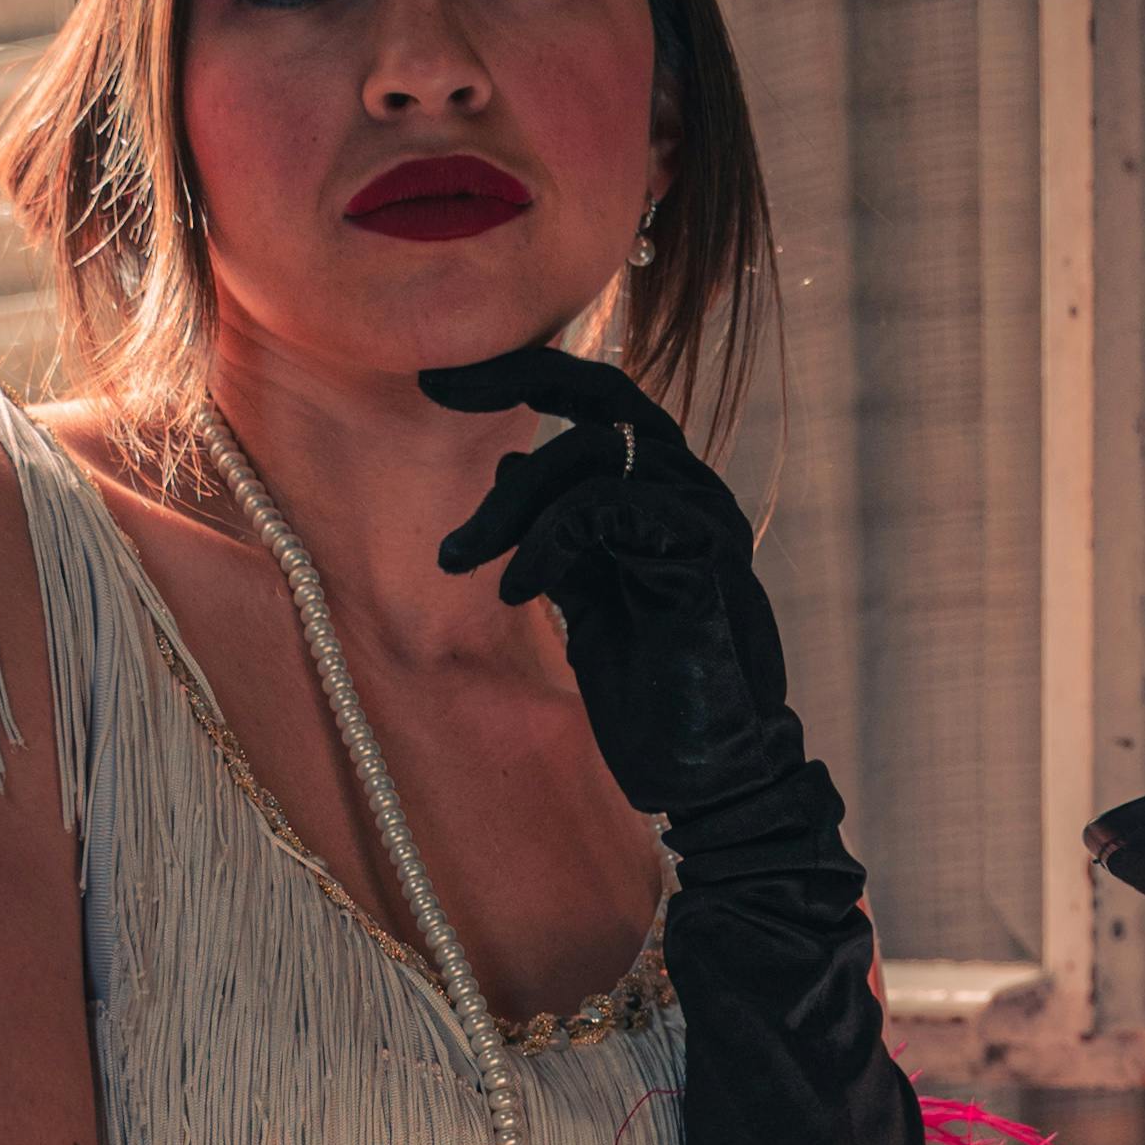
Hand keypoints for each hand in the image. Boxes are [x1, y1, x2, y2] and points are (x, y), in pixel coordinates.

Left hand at [421, 334, 784, 819]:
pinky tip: (515, 591)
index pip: (601, 399)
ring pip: (592, 452)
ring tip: (461, 560)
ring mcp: (705, 517)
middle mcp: (692, 491)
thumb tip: (506, 467)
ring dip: (510, 504)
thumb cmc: (652, 695)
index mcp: (665, 494)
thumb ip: (558, 534)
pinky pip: (606, 507)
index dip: (526, 372)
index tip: (443, 380)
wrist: (709, 772)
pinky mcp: (702, 553)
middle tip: (435, 391)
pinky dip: (545, 541)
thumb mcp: (586, 597)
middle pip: (601, 397)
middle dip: (515, 382)